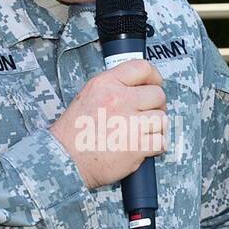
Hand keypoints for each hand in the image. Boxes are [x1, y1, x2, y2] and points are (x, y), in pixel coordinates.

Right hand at [48, 59, 166, 188]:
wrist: (66, 160)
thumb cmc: (75, 132)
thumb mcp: (88, 96)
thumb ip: (113, 87)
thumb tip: (139, 85)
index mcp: (106, 84)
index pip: (142, 68)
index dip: (154, 77)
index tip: (155, 85)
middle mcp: (119, 100)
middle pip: (158, 95)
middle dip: (156, 106)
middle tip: (146, 115)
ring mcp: (130, 124)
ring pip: (162, 119)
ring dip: (155, 127)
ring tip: (141, 133)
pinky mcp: (137, 146)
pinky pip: (161, 141)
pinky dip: (155, 146)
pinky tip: (142, 146)